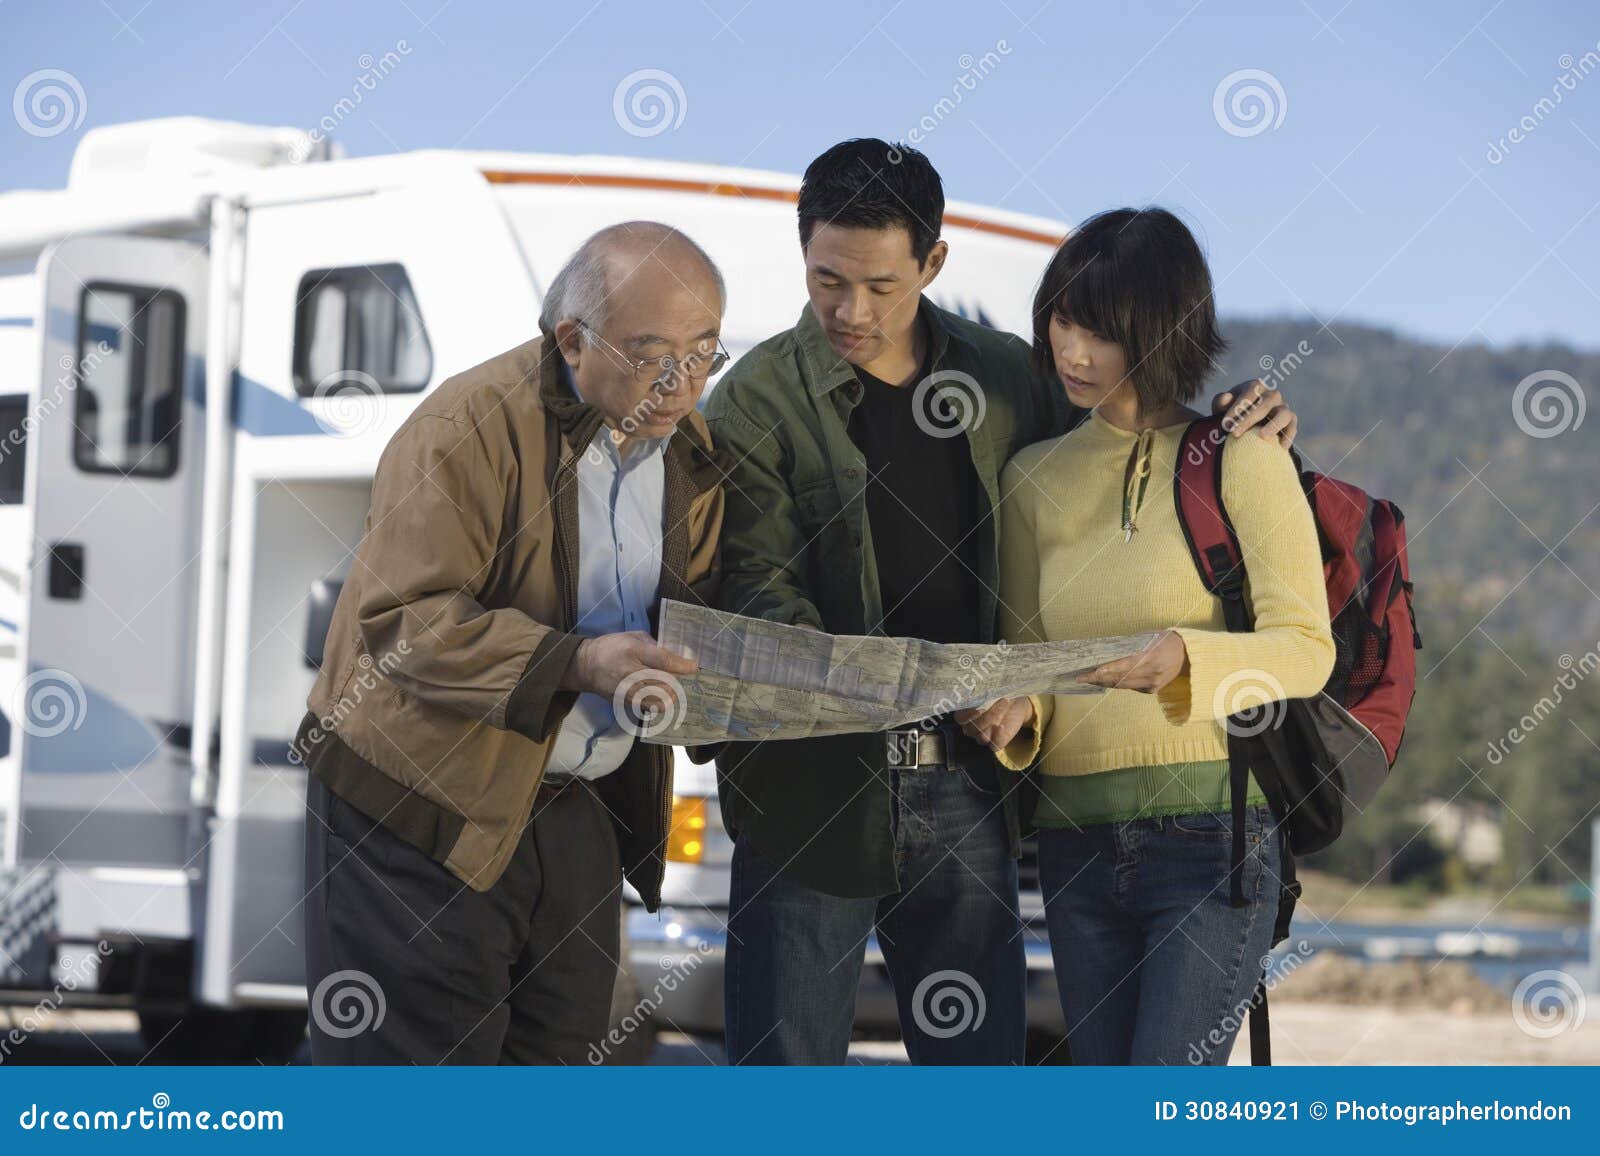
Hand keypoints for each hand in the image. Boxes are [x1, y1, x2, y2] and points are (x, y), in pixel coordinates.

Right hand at [562, 631, 697, 700]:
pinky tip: (661, 697)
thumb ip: (654, 645)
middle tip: (678, 678)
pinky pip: (649, 707)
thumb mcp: (632, 637)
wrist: (586, 666)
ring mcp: (628, 690)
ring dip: (669, 695)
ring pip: (658, 700)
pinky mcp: (625, 702)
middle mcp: (631, 672)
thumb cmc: (612, 647)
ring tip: (671, 689)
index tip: (693, 667)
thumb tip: (673, 655)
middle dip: (676, 682)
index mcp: (634, 651)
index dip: (681, 665)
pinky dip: (659, 703)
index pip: (663, 660)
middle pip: (664, 683)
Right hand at [954, 697, 1035, 751]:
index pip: (960, 719)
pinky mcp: (997, 742)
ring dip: (992, 721)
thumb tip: (978, 692)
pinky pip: (994, 746)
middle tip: (997, 701)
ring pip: (982, 737)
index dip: (967, 715)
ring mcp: (984, 736)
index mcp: (965, 715)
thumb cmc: (998, 693)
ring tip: (1003, 706)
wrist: (1015, 701)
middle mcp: (972, 727)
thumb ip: (981, 693)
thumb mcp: (989, 690)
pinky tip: (1002, 726)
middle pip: (972, 730)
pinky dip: (998, 737)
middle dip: (985, 716)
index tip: (978, 708)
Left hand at [1076, 631, 1188, 693]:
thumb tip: (1106, 653)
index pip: (1125, 665)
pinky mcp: (1152, 690)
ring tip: (1088, 679)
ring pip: (1123, 685)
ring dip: (1105, 682)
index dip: (1108, 670)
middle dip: (1099, 678)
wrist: (1186, 654)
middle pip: (1121, 678)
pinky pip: (1130, 687)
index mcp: (1151, 656)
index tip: (1093, 672)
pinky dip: (1117, 683)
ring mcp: (1152, 683)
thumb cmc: (1163, 640)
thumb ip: (1128, 646)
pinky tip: (1105, 680)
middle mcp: (1152, 672)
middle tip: (1081, 677)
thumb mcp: (1147, 637)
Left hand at [1213, 379, 1296, 447]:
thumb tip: (1226, 397)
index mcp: (1255, 386)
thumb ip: (1220, 402)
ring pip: (1284, 413)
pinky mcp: (1290, 421)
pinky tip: (1281, 447)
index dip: (1237, 408)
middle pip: (1265, 404)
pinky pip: (1292, 427)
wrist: (1246, 424)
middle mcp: (1272, 394)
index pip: (1249, 393)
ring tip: (1262, 436)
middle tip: (1234, 433)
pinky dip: (1288, 436)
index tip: (1225, 424)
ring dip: (1274, 425)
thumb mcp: (1222, 407)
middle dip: (1249, 419)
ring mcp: (1283, 407)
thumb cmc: (1232, 413)